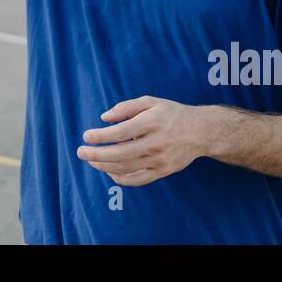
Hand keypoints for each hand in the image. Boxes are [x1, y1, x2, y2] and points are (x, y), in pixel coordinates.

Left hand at [76, 96, 212, 186]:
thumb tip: (104, 118)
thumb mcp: (150, 102)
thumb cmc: (171, 113)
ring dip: (104, 166)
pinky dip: (121, 178)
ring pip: (127, 168)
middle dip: (97, 154)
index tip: (86, 136)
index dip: (101, 136)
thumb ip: (126, 107)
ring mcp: (160, 160)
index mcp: (152, 122)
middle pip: (120, 153)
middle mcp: (156, 142)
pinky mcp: (163, 172)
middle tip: (80, 152)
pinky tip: (109, 172)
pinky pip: (138, 180)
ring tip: (91, 161)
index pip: (121, 132)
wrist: (201, 131)